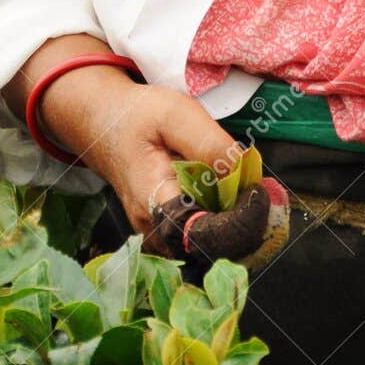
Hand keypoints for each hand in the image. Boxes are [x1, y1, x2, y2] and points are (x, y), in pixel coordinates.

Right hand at [3, 35, 241, 233]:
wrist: (105, 123)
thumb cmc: (139, 117)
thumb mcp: (176, 114)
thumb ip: (209, 144)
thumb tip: (243, 175)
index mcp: (155, 202)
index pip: (202, 236)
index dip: (238, 222)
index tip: (257, 194)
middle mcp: (154, 230)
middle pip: (210, 250)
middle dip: (244, 226)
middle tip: (260, 194)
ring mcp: (158, 236)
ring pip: (207, 251)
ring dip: (236, 229)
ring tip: (247, 196)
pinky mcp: (165, 232)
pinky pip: (199, 242)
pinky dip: (223, 226)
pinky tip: (231, 201)